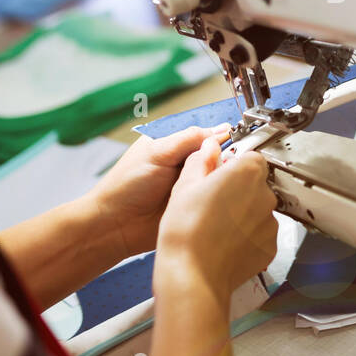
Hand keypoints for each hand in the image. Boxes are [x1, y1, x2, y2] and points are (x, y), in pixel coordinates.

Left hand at [89, 124, 231, 259]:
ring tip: (223, 179)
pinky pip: (214, 197)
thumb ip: (189, 139)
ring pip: (218, 175)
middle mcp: (184, 162)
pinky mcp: (194, 204)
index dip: (221, 134)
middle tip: (228, 161)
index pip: (204, 132)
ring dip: (223, 176)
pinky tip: (225, 194)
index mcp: (173, 143)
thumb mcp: (158, 152)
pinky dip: (220, 195)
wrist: (116, 226)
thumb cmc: (128, 185)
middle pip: (216, 153)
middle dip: (225, 156)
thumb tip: (221, 129)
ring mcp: (190, 184)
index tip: (239, 137)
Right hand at [154, 136, 277, 300]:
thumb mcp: (185, 185)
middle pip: (256, 184)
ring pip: (258, 210)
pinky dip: (247, 236)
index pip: (251, 157)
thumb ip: (202, 160)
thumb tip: (210, 146)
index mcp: (246, 173)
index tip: (219, 175)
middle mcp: (265, 195)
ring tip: (217, 227)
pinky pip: (260, 234)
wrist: (193, 275)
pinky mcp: (270, 247)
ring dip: (244, 213)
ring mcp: (270, 223)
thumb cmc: (186, 229)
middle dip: (238, 190)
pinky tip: (225, 243)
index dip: (233, 165)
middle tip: (212, 203)